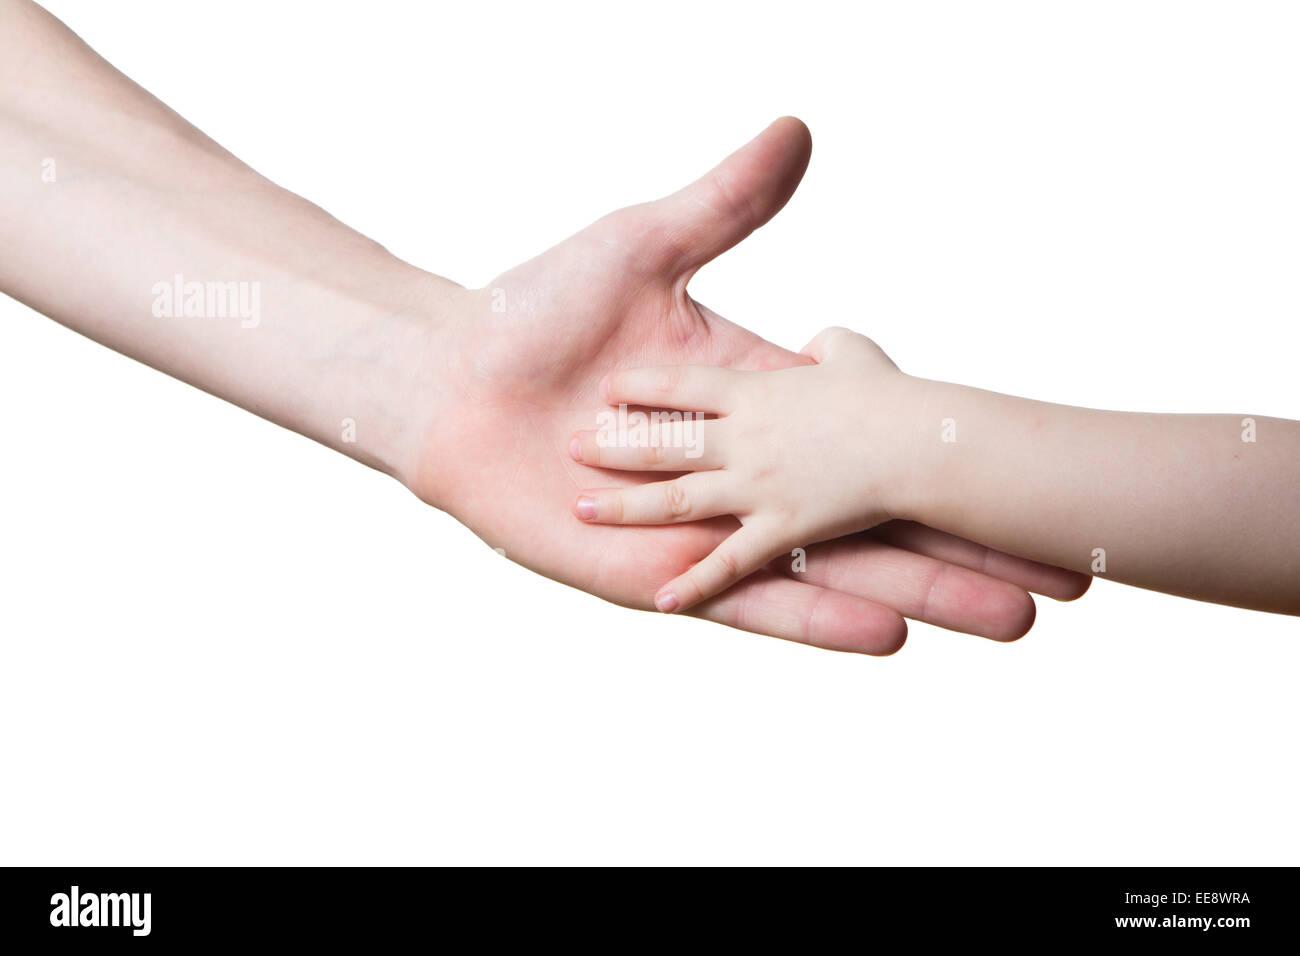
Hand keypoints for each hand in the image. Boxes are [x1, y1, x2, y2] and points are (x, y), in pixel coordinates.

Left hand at [416, 119, 1088, 652]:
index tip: (1034, 465)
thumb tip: (801, 127)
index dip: (949, 450)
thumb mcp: (642, 244)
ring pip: (826, 566)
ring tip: (1004, 619)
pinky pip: (741, 594)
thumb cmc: (540, 309)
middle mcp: (748, 470)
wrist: (454, 381)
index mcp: (757, 399)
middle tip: (1062, 578)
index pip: (871, 430)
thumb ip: (725, 203)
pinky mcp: (656, 569)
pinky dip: (806, 613)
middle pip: (870, 513)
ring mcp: (708, 526)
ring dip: (916, 588)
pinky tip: (886, 633)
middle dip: (963, 543)